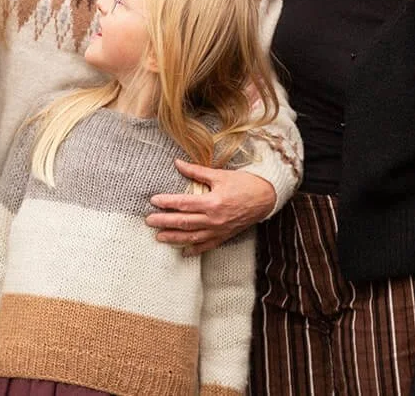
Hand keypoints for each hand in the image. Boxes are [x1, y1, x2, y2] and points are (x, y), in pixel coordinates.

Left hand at [146, 161, 276, 254]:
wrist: (265, 198)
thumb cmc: (243, 184)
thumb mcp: (219, 175)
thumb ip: (196, 171)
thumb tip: (177, 163)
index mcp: (212, 202)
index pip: (183, 204)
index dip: (167, 203)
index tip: (153, 201)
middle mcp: (214, 219)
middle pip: (184, 222)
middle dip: (164, 222)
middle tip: (149, 221)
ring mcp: (219, 230)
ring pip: (192, 237)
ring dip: (174, 238)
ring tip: (159, 237)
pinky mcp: (224, 236)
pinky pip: (207, 246)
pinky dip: (194, 250)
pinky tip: (183, 252)